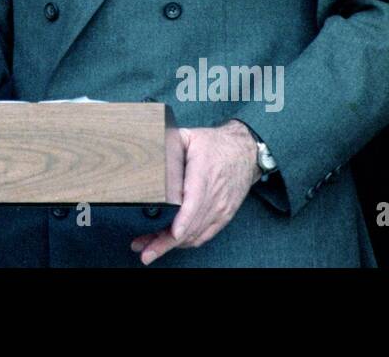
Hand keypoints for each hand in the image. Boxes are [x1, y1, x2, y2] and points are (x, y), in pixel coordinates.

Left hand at [129, 120, 258, 263]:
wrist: (244, 151)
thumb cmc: (214, 144)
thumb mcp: (189, 137)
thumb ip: (168, 145)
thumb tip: (147, 152)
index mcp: (203, 174)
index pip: (194, 203)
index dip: (183, 221)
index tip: (172, 233)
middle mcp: (214, 196)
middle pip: (190, 226)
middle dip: (165, 242)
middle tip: (144, 251)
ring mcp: (220, 209)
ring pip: (196, 235)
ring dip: (172, 246)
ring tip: (149, 249)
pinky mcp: (224, 216)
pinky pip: (205, 235)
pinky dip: (187, 242)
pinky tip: (170, 245)